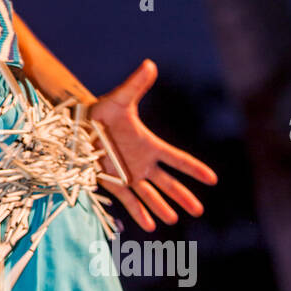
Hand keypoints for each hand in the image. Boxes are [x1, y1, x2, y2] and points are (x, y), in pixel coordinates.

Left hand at [87, 60, 217, 231]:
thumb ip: (136, 85)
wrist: (77, 125)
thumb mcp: (120, 99)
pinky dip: (139, 213)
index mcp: (149, 145)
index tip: (213, 179)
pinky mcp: (112, 182)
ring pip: (150, 195)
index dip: (194, 169)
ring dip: (161, 207)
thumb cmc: (101, 110)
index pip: (177, 159)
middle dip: (183, 196)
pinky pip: (129, 200)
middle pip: (168, 183)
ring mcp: (128, 175)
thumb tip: (150, 64)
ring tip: (173, 220)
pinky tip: (150, 226)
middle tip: (199, 210)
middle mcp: (142, 163)